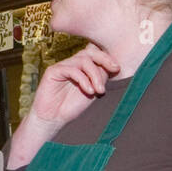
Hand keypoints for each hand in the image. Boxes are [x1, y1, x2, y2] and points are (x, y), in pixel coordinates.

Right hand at [7, 44, 118, 168]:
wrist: (54, 118)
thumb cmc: (72, 106)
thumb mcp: (93, 90)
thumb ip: (101, 77)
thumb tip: (113, 66)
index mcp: (82, 67)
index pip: (95, 54)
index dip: (107, 57)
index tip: (117, 68)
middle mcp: (72, 63)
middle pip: (89, 52)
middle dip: (104, 59)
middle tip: (114, 69)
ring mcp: (62, 66)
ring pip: (83, 60)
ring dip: (95, 75)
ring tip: (99, 90)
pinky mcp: (53, 71)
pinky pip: (72, 69)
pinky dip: (83, 80)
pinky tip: (89, 91)